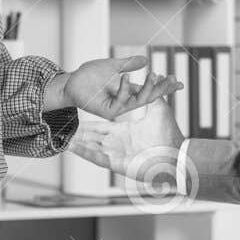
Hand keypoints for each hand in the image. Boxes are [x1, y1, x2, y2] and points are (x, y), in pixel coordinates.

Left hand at [63, 55, 182, 120]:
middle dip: (161, 89)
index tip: (179, 82)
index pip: (150, 89)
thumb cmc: (89, 75)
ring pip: (138, 101)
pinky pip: (120, 101)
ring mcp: (117, 107)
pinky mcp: (108, 110)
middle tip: (172, 79)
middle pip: (149, 97)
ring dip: (147, 89)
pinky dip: (124, 88)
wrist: (71, 82)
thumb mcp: (112, 66)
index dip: (165, 87)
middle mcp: (126, 100)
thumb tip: (146, 60)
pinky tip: (126, 76)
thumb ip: (128, 64)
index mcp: (129, 90)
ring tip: (154, 75)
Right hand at [70, 95, 185, 184]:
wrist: (175, 155)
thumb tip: (154, 76)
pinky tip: (72, 148)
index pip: (103, 127)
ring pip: (92, 148)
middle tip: (64, 129)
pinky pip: (97, 158)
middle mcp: (119, 144)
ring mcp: (117, 154)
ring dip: (78, 144)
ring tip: (64, 139)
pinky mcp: (117, 163)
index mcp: (125, 132)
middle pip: (94, 138)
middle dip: (80, 134)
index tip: (79, 118)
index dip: (91, 124)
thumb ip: (154, 93)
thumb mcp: (159, 109)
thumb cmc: (170, 134)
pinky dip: (84, 153)